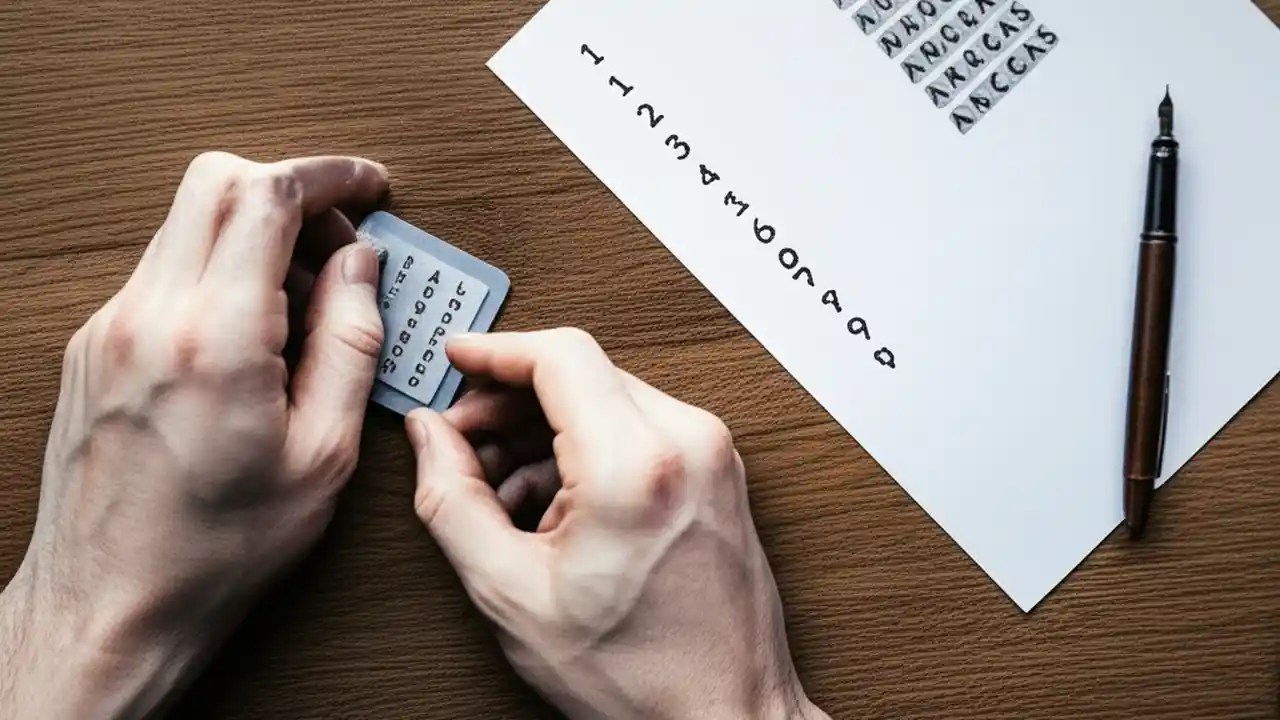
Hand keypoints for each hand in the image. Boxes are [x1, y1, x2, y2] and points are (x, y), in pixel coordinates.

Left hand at [0, 152, 388, 717]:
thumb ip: (350, 342)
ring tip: (302, 312)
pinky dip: (221, 274)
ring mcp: (110, 327)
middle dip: (291, 193)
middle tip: (340, 246)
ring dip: (256, 238)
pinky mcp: (96, 346)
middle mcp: (147, 316)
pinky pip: (167, 270)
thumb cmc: (215, 549)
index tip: (368, 187)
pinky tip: (256, 338)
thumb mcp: (322, 454)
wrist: (111, 605)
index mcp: (213, 339)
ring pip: (190, 223)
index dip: (331, 176)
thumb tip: (362, 267)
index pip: (269, 196)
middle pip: (217, 182)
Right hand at [408, 329, 827, 719]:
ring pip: (608, 399)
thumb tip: (429, 438)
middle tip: (462, 442)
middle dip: (510, 400)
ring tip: (501, 492)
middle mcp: (687, 442)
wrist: (725, 717)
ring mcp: (712, 455)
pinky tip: (549, 505)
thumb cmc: (640, 677)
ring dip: (545, 429)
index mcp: (637, 463)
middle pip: (580, 373)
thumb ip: (452, 502)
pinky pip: (639, 429)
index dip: (494, 350)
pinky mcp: (718, 472)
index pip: (559, 355)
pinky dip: (586, 449)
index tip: (457, 357)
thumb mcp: (512, 594)